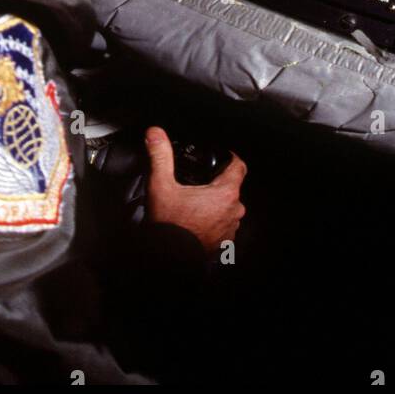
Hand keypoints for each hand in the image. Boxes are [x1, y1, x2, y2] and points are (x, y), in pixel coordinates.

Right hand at [145, 126, 246, 257]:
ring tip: (195, 202)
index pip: (239, 166)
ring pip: (227, 207)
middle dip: (217, 182)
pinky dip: (213, 220)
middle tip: (198, 182)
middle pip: (231, 187)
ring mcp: (230, 228)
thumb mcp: (161, 186)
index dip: (231, 157)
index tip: (222, 155)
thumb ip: (160, 156)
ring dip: (215, 203)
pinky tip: (196, 220)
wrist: (168, 259)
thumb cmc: (170, 225)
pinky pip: (223, 224)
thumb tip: (155, 133)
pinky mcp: (224, 242)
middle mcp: (233, 211)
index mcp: (225, 193)